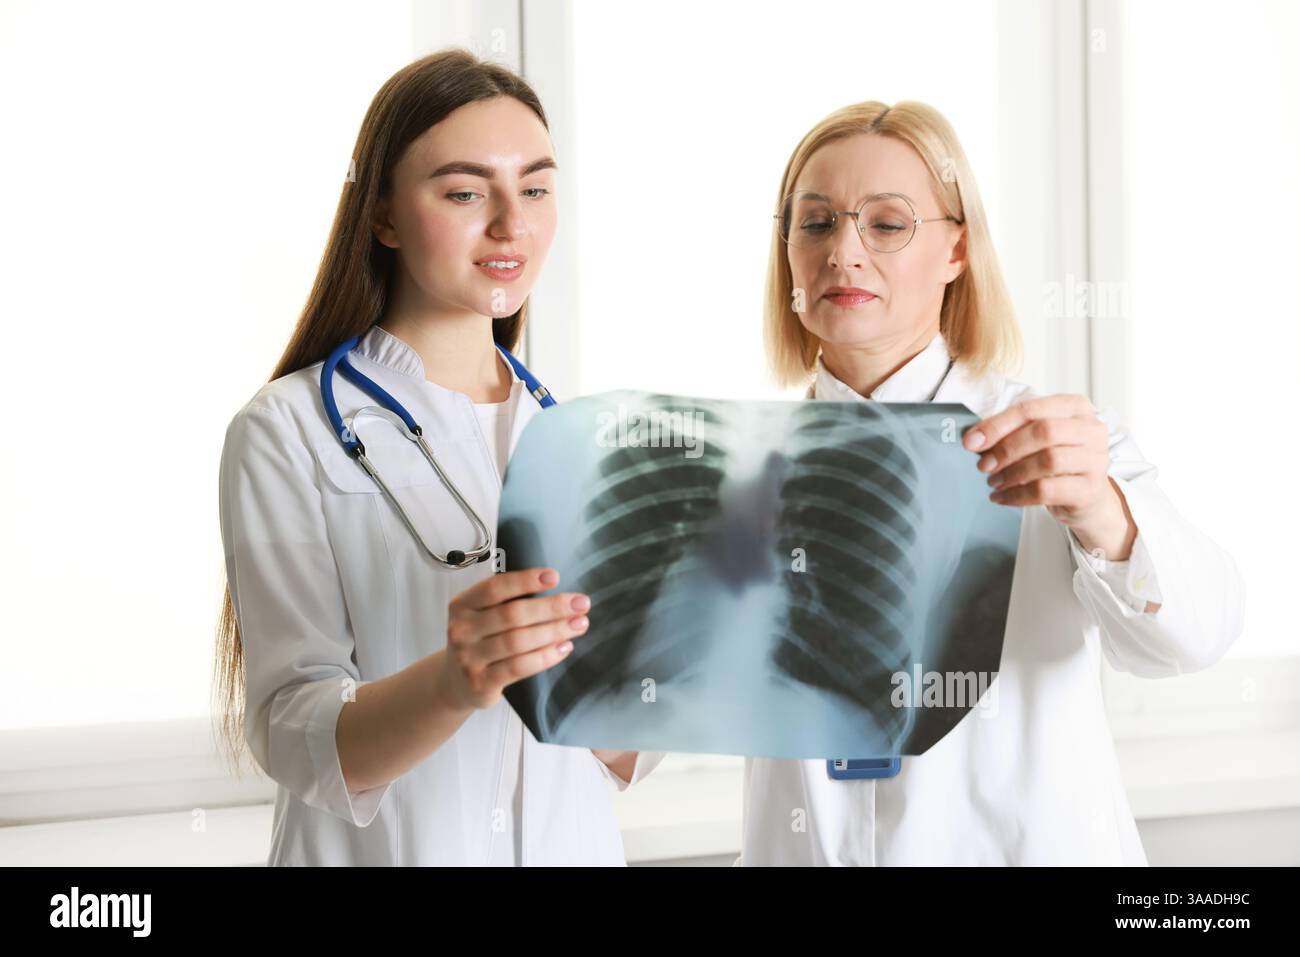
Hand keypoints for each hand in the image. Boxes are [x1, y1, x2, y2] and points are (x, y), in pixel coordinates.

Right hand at [436, 567, 589, 710]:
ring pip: (518, 641)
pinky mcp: (481, 682)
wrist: (455, 683)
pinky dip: (545, 656)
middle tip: (580, 604)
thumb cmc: (479, 642)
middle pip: (512, 614)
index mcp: (462, 605)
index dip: (526, 580)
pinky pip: (519, 667)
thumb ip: (507, 603)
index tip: (554, 577)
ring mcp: (469, 658)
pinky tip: (563, 648)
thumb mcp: (481, 617)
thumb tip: (558, 595)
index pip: (495, 588)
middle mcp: (462, 630)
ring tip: (578, 624)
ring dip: (554, 631)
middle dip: (551, 608)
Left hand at [963, 393, 1124, 533]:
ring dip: (1011, 473)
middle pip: (1043, 432)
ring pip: (1047, 461)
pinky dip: (1018, 495)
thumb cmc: (1058, 462)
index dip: (998, 424)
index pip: (1031, 409)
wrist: (1087, 498)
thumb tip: (974, 439)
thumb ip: (1011, 432)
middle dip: (1006, 449)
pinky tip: (1003, 498)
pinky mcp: (1090, 490)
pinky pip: (1047, 490)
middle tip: (984, 465)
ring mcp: (1095, 459)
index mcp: (1075, 407)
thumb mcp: (1037, 440)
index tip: (972, 441)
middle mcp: (1092, 430)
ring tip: (993, 482)